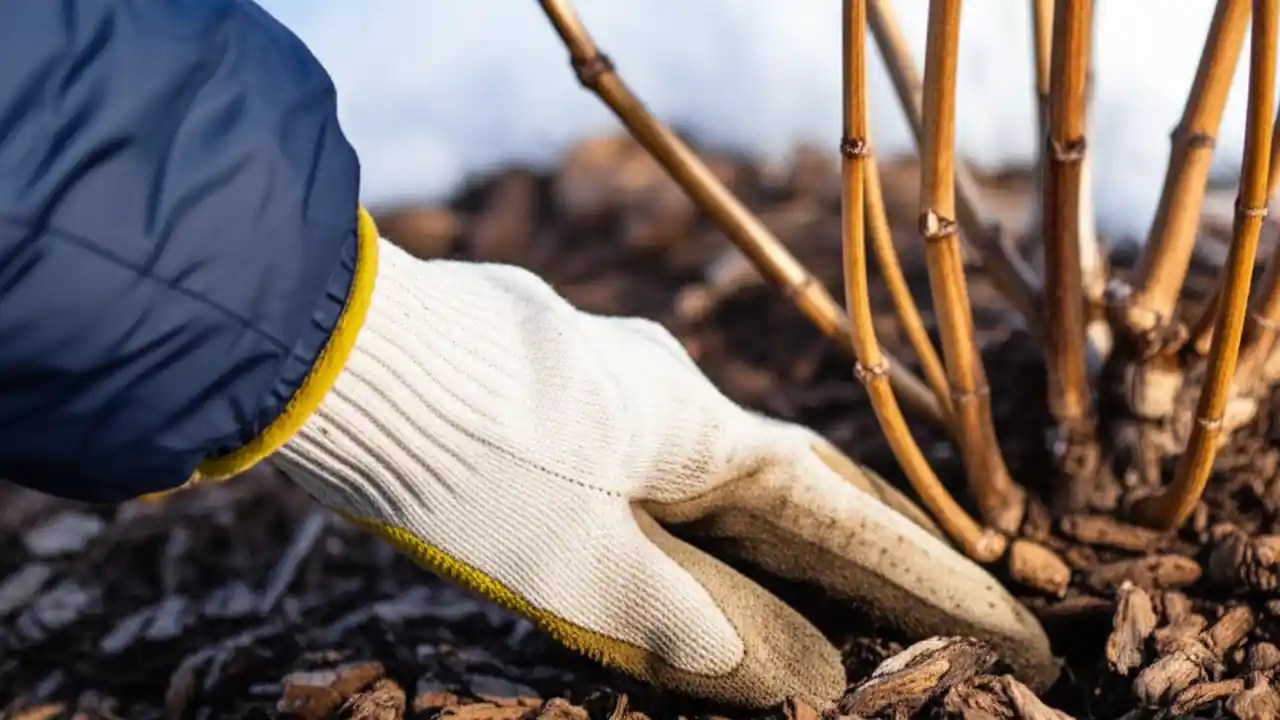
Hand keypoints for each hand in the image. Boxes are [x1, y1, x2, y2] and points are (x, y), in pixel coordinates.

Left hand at [273, 239, 1054, 708]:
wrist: (344, 362)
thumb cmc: (465, 459)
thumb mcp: (581, 565)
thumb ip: (694, 626)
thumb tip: (803, 682)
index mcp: (703, 434)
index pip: (850, 518)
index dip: (937, 583)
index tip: (1021, 636)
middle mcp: (681, 409)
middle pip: (813, 495)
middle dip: (895, 563)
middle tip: (972, 620)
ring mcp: (628, 408)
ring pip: (744, 494)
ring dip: (809, 555)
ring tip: (874, 613)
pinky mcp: (575, 420)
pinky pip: (681, 493)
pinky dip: (723, 544)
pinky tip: (726, 573)